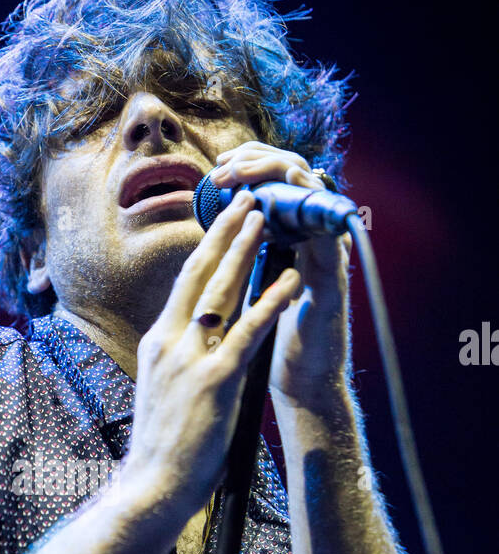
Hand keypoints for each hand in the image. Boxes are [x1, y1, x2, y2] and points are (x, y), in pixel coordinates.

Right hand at [122, 188, 302, 523]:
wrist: (151, 487)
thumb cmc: (161, 450)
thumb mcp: (164, 394)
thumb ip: (178, 363)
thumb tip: (194, 347)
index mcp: (158, 343)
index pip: (184, 285)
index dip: (206, 250)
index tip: (223, 222)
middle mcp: (169, 341)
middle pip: (199, 274)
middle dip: (225, 232)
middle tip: (245, 199)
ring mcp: (190, 359)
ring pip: (222, 291)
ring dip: (246, 250)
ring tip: (265, 217)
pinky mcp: (214, 380)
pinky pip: (248, 331)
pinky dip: (272, 301)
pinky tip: (290, 279)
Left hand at [210, 141, 351, 409]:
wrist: (306, 390)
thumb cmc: (277, 346)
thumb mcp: (251, 295)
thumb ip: (244, 266)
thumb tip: (218, 243)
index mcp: (289, 245)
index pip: (275, 187)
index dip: (251, 167)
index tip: (218, 168)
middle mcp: (313, 245)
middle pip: (297, 180)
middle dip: (260, 163)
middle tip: (226, 166)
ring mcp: (328, 261)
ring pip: (314, 199)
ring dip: (280, 178)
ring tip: (247, 173)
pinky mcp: (334, 285)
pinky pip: (328, 240)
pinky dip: (312, 214)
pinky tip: (291, 197)